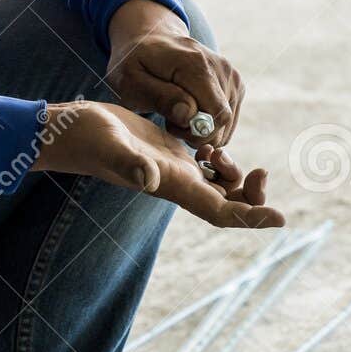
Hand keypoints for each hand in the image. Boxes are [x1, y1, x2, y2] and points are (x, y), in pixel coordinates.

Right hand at [33, 101, 284, 228]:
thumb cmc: (86, 138)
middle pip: (227, 204)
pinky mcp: (167, 155)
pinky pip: (203, 168)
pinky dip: (218, 161)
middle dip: (252, 197)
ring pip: (217, 187)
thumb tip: (148, 179)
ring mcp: (172, 171)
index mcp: (172, 185)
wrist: (69, 132)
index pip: (221, 212)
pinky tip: (215, 146)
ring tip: (227, 155)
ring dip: (236, 178)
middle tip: (264, 172)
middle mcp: (176, 183)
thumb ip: (128, 163)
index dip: (252, 217)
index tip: (282, 219)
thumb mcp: (110, 145)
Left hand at [106, 0, 244, 147]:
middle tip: (171, 122)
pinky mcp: (234, 83)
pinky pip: (228, 119)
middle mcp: (220, 67)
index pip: (216, 115)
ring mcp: (231, 74)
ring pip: (227, 123)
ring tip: (177, 113)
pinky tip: (190, 111)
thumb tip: (190, 116)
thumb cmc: (135, 63)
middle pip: (223, 121)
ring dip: (202, 129)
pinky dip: (209, 123)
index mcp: (196, 64)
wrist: (151, 39)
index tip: (169, 124)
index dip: (195, 132)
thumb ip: (161, 98)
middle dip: (197, 134)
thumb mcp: (132, 82)